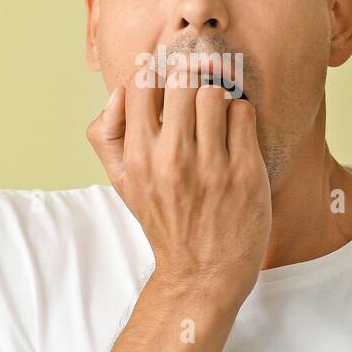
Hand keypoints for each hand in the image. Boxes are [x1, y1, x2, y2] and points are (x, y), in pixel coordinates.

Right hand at [87, 60, 271, 306]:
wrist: (201, 274)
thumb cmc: (163, 220)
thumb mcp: (122, 182)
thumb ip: (106, 134)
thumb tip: (119, 91)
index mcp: (138, 157)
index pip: (141, 84)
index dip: (154, 77)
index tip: (165, 87)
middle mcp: (172, 158)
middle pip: (181, 79)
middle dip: (188, 83)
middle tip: (194, 99)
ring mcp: (211, 165)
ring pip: (213, 92)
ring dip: (216, 99)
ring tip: (214, 119)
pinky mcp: (245, 171)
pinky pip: (243, 112)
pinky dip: (239, 116)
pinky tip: (233, 136)